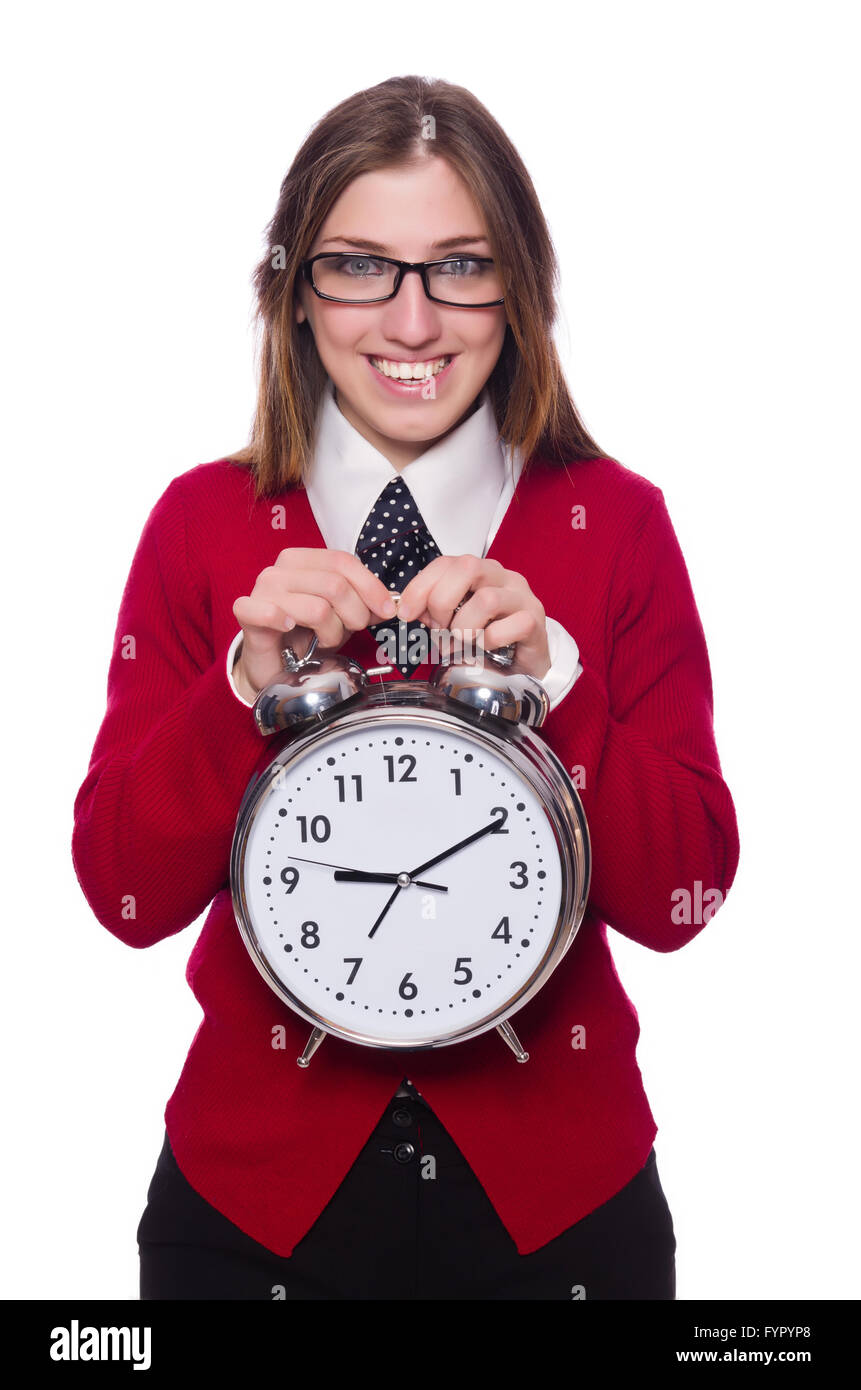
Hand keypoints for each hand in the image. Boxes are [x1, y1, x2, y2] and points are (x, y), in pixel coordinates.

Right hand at [232, 549, 395, 697]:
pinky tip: (291, 630)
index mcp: (303, 560)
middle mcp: (281, 569)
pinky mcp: (246, 612)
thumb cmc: (305, 635)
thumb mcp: (342, 616)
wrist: (271, 662)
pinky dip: (287, 623)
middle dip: (355, 615)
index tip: (387, 610)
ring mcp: (262, 589)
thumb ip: (365, 605)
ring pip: (317, 607)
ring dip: (331, 632)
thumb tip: (390, 604)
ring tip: (324, 640)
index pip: (343, 562)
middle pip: (335, 585)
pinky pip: (272, 613)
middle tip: (351, 631)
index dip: (371, 587)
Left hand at [396, 555, 551, 680]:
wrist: (523, 665)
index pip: (446, 563)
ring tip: (463, 642)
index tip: (406, 612)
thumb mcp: (453, 621)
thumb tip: (410, 609)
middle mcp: (504, 578)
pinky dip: (486, 642)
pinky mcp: (534, 622)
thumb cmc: (487, 640)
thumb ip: (434, 611)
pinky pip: (505, 628)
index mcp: (481, 572)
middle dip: (442, 601)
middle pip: (468, 567)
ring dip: (465, 627)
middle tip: (440, 628)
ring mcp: (522, 598)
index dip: (420, 586)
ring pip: (487, 599)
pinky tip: (485, 649)